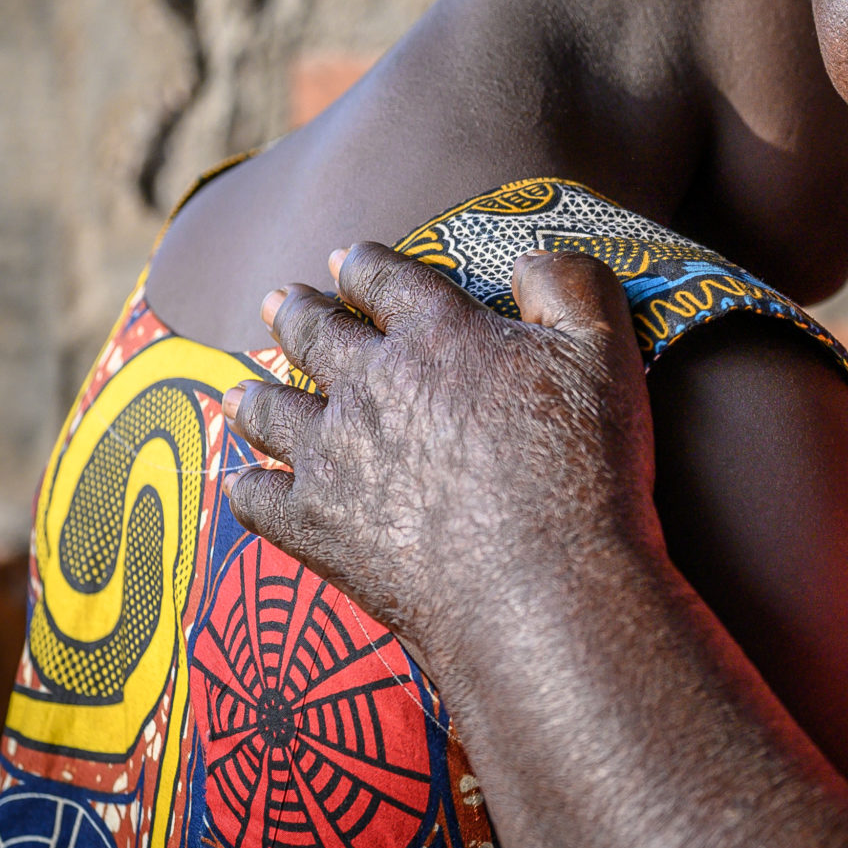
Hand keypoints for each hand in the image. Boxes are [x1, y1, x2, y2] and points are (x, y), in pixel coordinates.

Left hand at [220, 242, 658, 656]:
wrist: (540, 589)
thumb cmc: (582, 468)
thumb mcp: (606, 351)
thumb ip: (569, 284)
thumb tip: (527, 260)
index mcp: (436, 333)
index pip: (385, 279)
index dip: (362, 265)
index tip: (347, 259)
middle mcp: (370, 383)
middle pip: (314, 333)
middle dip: (294, 311)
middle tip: (278, 301)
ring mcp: (333, 455)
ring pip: (273, 409)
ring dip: (255, 394)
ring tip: (241, 389)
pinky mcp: (316, 526)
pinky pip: (259, 500)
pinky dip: (248, 489)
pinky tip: (246, 485)